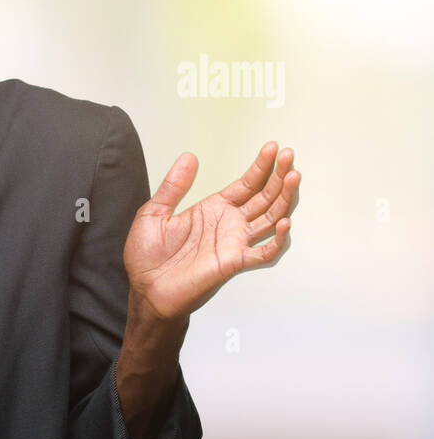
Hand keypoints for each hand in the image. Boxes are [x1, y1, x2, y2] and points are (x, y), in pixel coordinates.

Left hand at [124, 141, 299, 319]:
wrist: (144, 289)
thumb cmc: (147, 256)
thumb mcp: (154, 212)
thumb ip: (173, 186)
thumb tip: (188, 157)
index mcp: (213, 209)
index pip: (247, 184)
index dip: (261, 167)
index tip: (273, 148)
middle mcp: (229, 224)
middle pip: (265, 197)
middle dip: (279, 176)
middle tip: (289, 156)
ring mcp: (234, 243)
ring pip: (272, 218)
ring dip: (285, 199)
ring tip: (293, 177)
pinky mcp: (234, 263)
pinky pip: (265, 253)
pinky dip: (279, 240)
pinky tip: (285, 222)